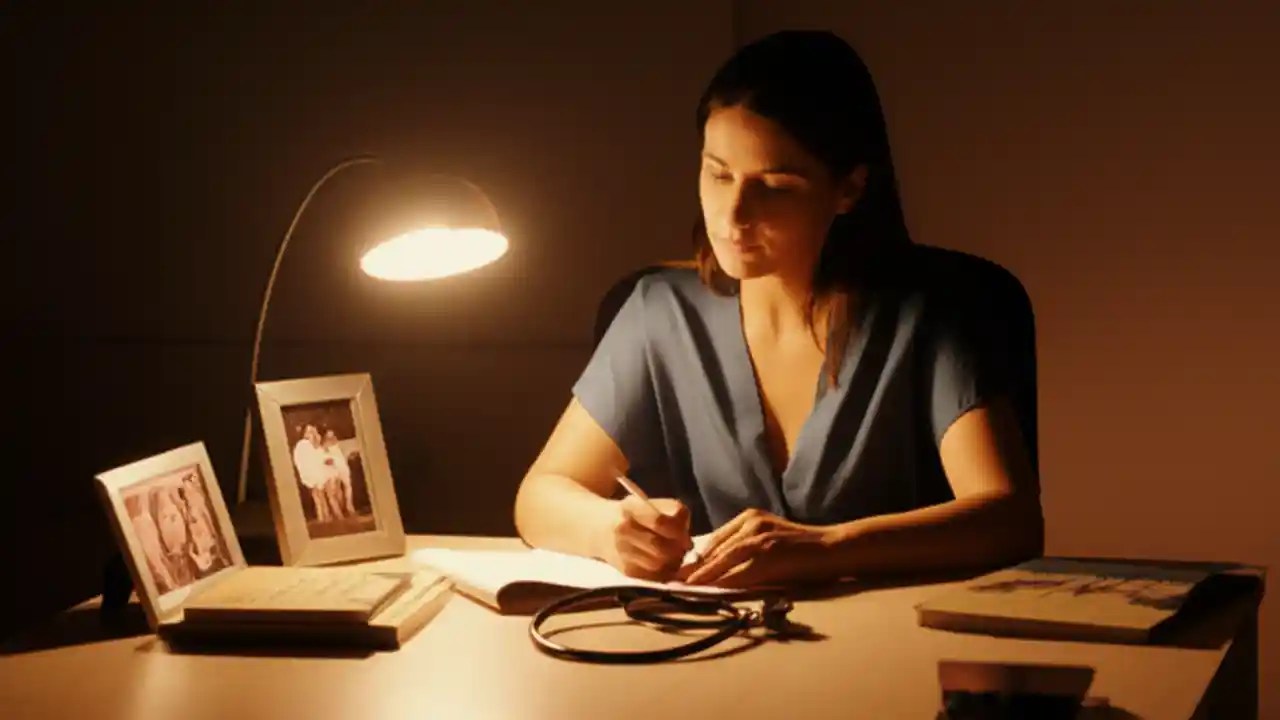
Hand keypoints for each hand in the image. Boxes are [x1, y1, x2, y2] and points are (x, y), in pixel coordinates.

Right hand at [600, 496, 692, 580]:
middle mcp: (623, 530)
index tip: (686, 536)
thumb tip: (687, 541)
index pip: (660, 522)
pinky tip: (664, 564)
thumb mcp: (650, 503)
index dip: (679, 531)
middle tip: (684, 548)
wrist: (597, 528)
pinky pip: (653, 576)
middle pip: (661, 548)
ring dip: (673, 563)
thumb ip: (674, 513)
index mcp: (631, 508)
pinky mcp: (625, 571)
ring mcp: (622, 553)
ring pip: (659, 565)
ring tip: (674, 555)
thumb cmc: (632, 514)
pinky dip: (665, 572)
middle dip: (679, 550)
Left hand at [681, 508, 839, 587]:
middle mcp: (750, 522)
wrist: (831, 546)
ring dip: (702, 574)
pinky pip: (739, 569)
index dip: (697, 557)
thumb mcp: (769, 539)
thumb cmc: (802, 548)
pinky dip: (723, 580)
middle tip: (674, 581)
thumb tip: (717, 567)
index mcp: (749, 517)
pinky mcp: (769, 552)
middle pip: (715, 547)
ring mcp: (759, 536)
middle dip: (694, 566)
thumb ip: (746, 548)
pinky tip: (710, 589)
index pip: (715, 539)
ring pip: (723, 558)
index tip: (682, 571)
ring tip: (685, 587)